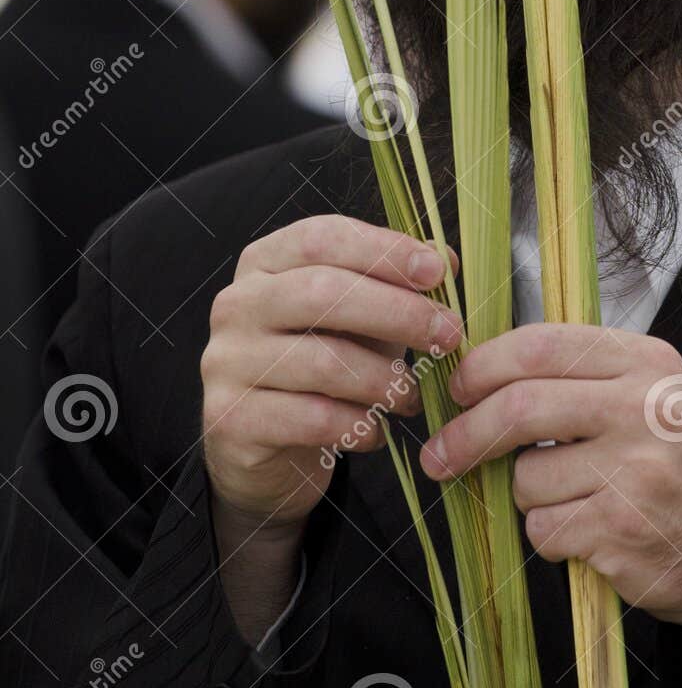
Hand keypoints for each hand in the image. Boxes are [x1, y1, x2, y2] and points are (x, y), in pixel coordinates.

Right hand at [201, 214, 462, 534]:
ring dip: (383, 379)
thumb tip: (443, 257)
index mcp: (264, 262)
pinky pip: (310, 417)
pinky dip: (356, 425)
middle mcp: (237, 304)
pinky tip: (375, 432)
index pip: (322, 238)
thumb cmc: (320, 364)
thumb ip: (394, 284)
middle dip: (398, 312)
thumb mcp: (358, 317)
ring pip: (322, 361)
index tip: (437, 271)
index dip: (383, 250)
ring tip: (411, 396)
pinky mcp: (230, 418)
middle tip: (448, 335)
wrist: (264, 448)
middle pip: (323, 293)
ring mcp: (228, 361)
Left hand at [419, 324, 681, 659]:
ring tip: (579, 500)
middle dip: (466, 434)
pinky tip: (592, 533)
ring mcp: (634, 470)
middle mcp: (643, 407)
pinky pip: (543, 529)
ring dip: (531, 497)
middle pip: (519, 407)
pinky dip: (552, 538)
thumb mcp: (654, 396)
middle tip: (440, 456)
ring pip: (527, 477)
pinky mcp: (620, 529)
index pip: (541, 344)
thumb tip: (482, 375)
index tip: (457, 390)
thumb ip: (584, 377)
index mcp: (647, 361)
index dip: (484, 365)